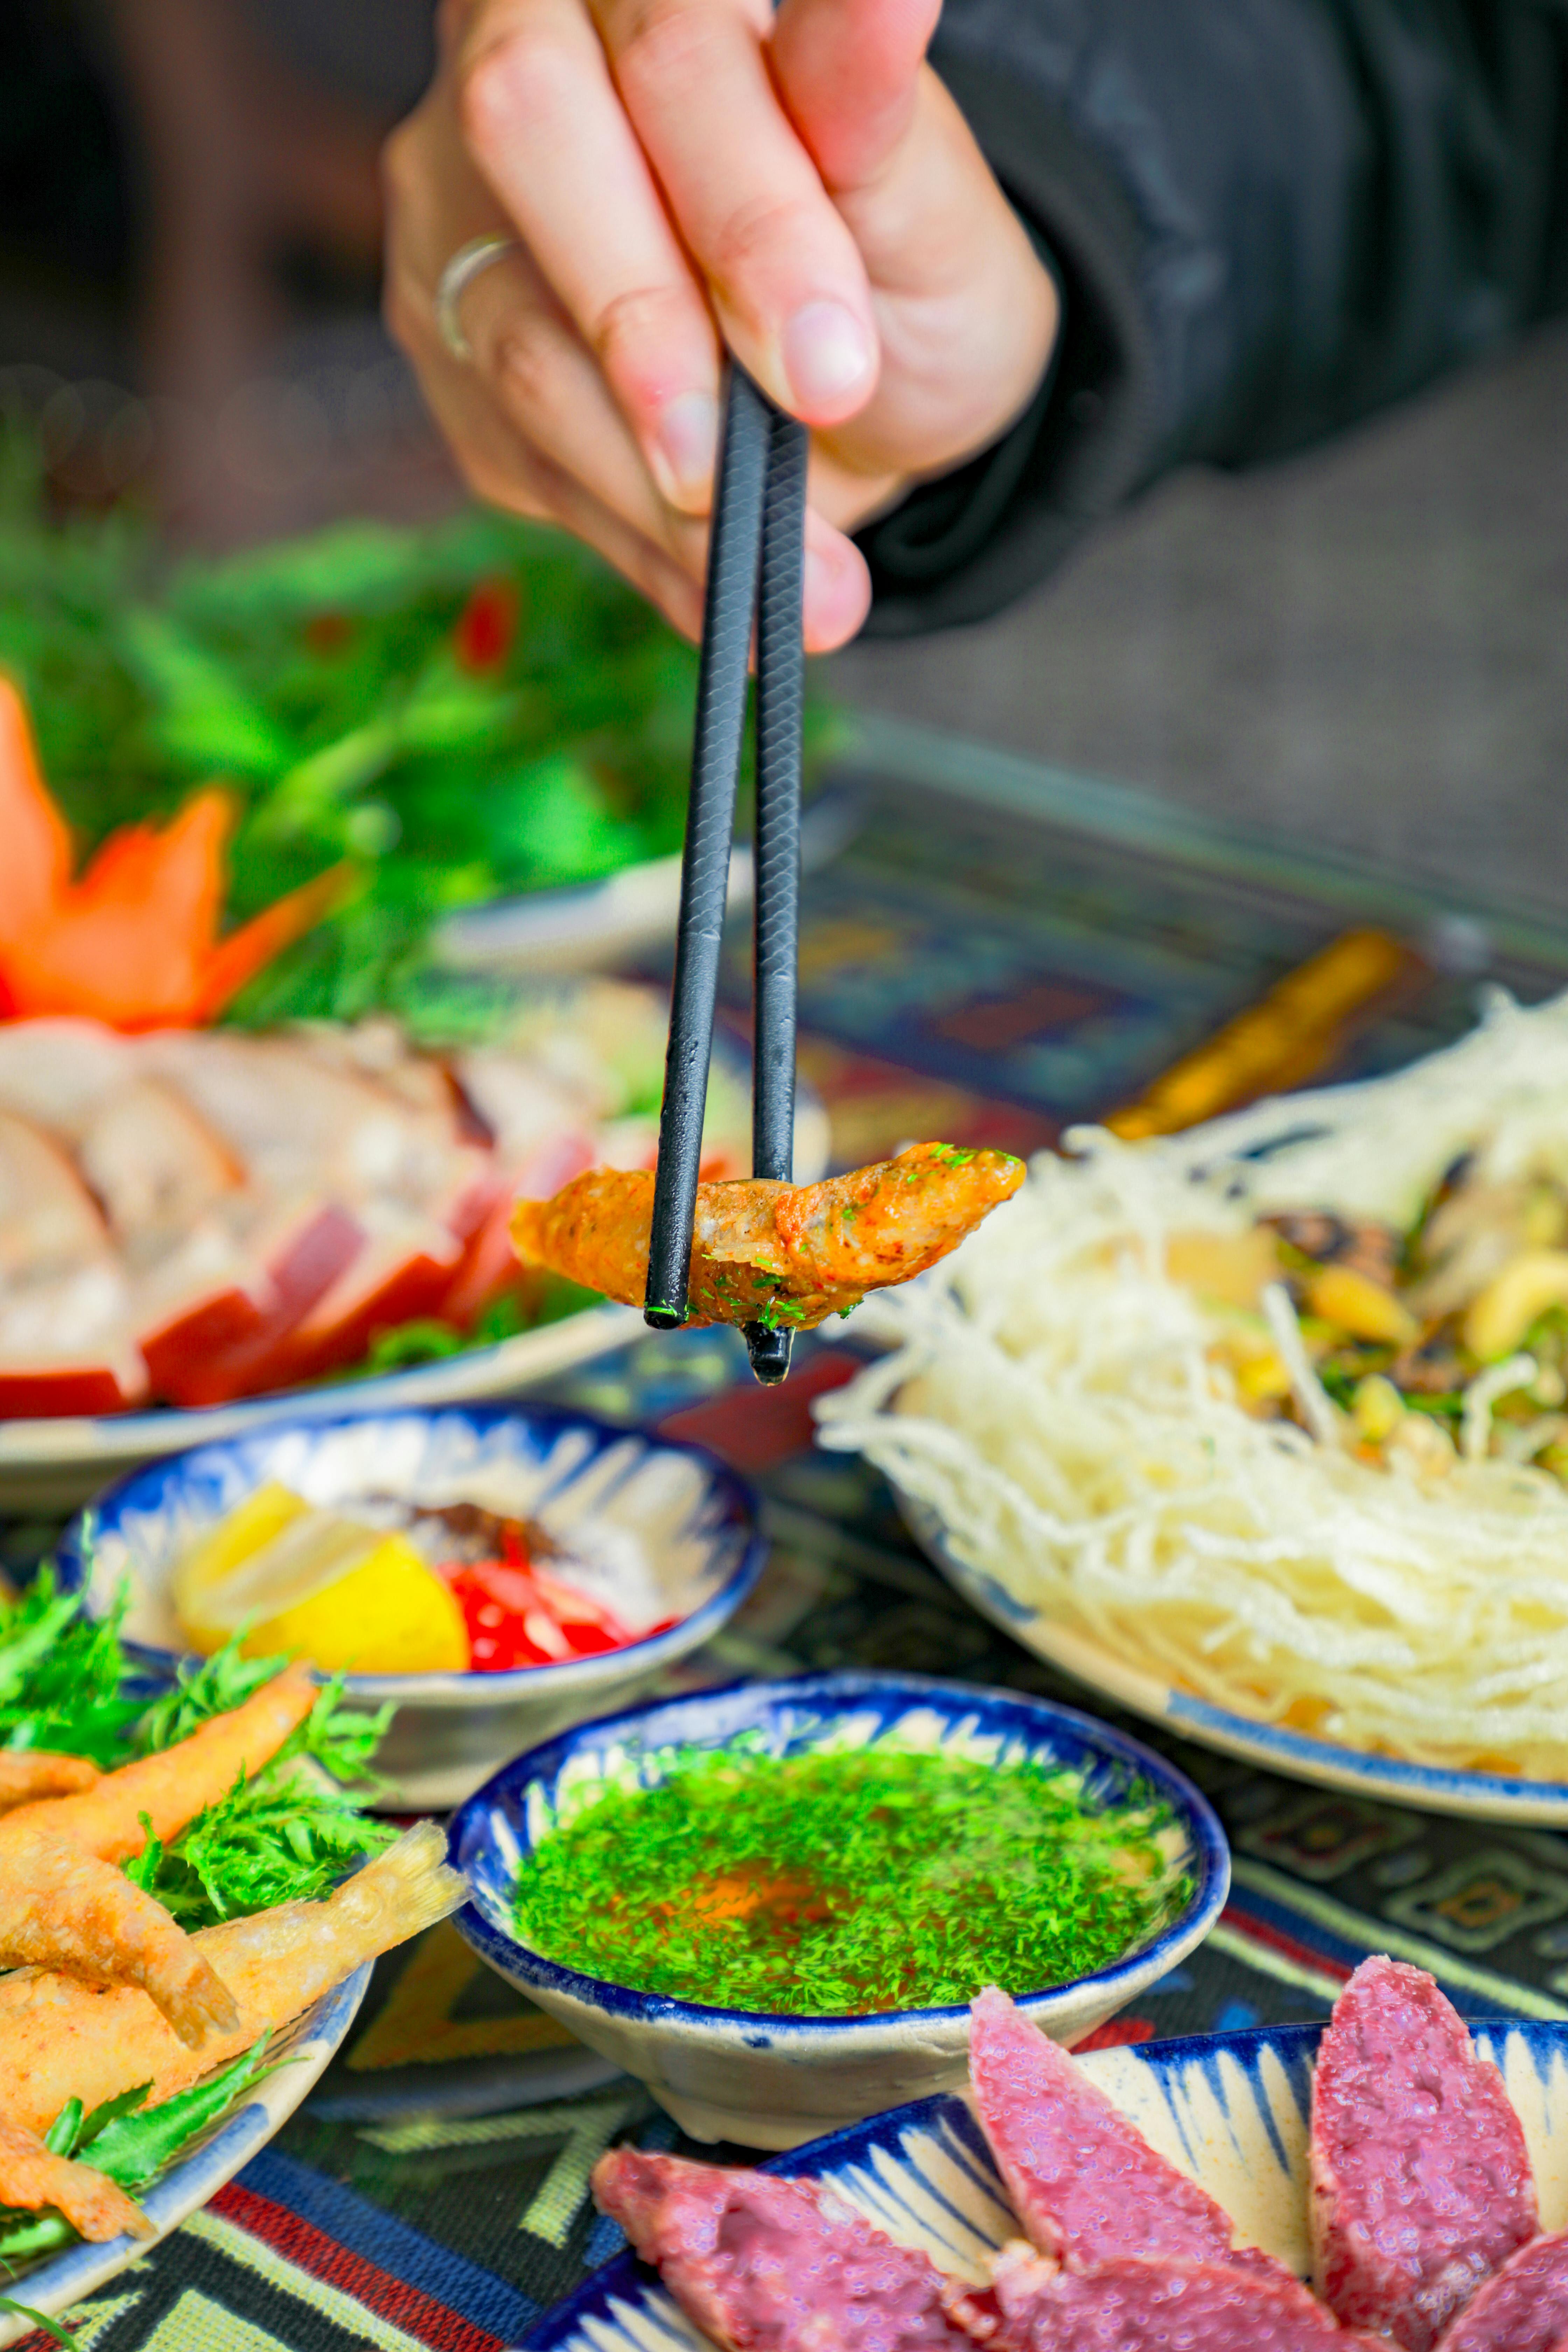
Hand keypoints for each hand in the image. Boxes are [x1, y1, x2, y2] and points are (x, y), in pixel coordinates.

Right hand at [385, 0, 1057, 649]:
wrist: (858, 375)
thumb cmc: (891, 256)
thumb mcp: (918, 192)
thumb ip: (871, 113)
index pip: (667, 49)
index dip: (746, 213)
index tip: (832, 363)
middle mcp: (520, 52)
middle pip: (524, 135)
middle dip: (647, 328)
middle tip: (740, 474)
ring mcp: (460, 206)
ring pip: (516, 336)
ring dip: (659, 493)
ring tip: (804, 588)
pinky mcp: (451, 352)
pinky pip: (526, 460)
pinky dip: (649, 554)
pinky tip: (738, 603)